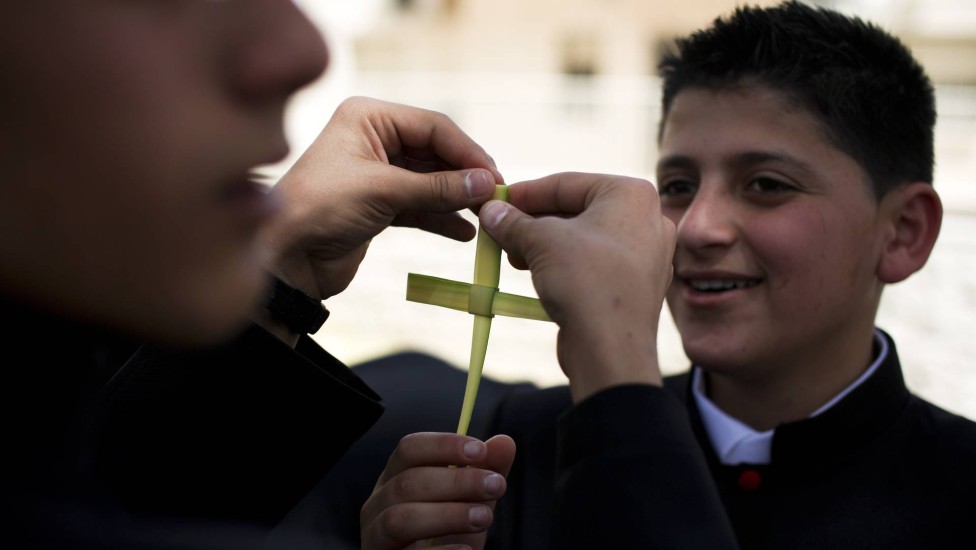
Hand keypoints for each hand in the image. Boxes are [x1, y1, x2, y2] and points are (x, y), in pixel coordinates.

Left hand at [262, 96, 503, 301]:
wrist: (284, 259)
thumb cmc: (318, 209)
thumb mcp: (383, 192)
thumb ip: (437, 187)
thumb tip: (486, 183)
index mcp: (368, 117)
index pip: (433, 126)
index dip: (468, 151)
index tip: (494, 177)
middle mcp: (373, 138)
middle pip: (436, 152)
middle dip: (465, 176)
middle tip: (496, 197)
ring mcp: (377, 173)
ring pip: (431, 180)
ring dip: (457, 198)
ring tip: (485, 216)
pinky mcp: (379, 205)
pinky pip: (421, 206)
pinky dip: (442, 218)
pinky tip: (465, 232)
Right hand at [361, 432, 515, 549]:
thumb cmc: (448, 535)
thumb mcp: (470, 501)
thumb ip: (486, 472)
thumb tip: (504, 442)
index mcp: (395, 478)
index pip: (409, 449)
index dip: (443, 445)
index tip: (479, 450)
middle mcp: (378, 505)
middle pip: (408, 482)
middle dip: (457, 481)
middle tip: (496, 486)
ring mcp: (375, 538)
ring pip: (400, 518)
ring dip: (447, 514)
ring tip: (485, 517)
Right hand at [478, 172, 675, 401]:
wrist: (611, 349)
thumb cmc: (584, 281)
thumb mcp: (539, 241)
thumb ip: (513, 222)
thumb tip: (491, 212)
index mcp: (631, 194)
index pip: (566, 183)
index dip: (525, 193)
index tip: (496, 202)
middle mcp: (647, 219)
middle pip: (576, 210)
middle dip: (534, 221)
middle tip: (501, 230)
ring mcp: (646, 254)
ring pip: (584, 239)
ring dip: (546, 245)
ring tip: (513, 255)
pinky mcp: (636, 285)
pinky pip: (595, 263)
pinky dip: (566, 264)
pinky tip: (537, 274)